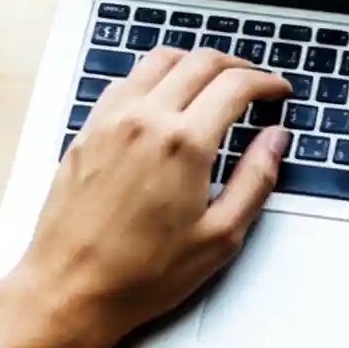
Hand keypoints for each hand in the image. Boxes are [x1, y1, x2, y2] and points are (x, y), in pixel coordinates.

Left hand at [0, 47, 290, 347]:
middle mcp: (146, 120)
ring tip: (213, 79)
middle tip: (253, 81)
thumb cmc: (140, 274)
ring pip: (160, 60)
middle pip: (201, 61)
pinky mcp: (88, 129)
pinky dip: (155, 75)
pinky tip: (164, 96)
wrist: (70, 290)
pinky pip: (126, 80)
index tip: (277, 90)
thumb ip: (256, 179)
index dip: (266, 82)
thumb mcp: (219, 237)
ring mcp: (112, 120)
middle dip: (237, 65)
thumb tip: (276, 141)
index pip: (236, 85)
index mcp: (184, 144)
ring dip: (195, 61)